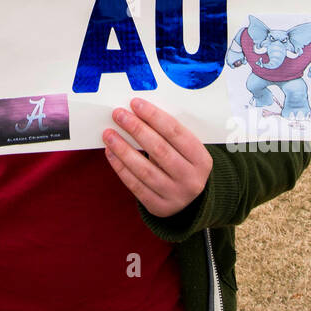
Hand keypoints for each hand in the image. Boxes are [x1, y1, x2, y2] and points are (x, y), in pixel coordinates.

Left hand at [102, 98, 212, 217]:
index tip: (135, 103)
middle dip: (136, 129)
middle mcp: (191, 179)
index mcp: (201, 159)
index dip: (154, 116)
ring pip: (145, 170)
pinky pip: (136, 186)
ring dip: (123, 149)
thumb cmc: (184, 165)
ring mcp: (175, 196)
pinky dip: (120, 167)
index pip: (176, 133)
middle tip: (118, 114)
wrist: (192, 201)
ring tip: (109, 134)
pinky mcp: (159, 207)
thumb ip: (168, 135)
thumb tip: (137, 112)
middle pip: (160, 149)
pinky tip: (110, 152)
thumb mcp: (187, 151)